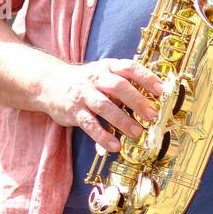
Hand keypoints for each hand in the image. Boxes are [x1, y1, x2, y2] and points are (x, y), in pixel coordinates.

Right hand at [44, 58, 164, 151]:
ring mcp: (84, 94)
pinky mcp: (74, 111)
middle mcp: (96, 78)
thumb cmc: (86, 81)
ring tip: (136, 133)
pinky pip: (89, 124)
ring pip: (104, 106)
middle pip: (119, 87)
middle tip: (152, 115)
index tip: (161, 91)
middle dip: (137, 101)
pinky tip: (114, 145)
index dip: (146, 78)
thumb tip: (153, 96)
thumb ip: (124, 82)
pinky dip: (102, 136)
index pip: (130, 68)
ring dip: (122, 120)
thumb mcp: (104, 74)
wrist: (51, 82)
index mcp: (108, 67)